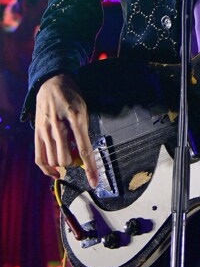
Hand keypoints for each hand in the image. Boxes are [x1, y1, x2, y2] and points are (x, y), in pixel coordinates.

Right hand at [34, 73, 98, 187]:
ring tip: (67, 154)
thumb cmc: (71, 97)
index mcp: (76, 118)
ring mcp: (46, 131)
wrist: (51, 84)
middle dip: (74, 164)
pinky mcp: (37, 133)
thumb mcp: (84, 109)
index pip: (84, 149)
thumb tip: (83, 156)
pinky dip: (47, 169)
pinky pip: (40, 159)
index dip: (90, 168)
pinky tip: (55, 171)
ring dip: (63, 164)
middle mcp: (59, 126)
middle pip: (66, 159)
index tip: (94, 182)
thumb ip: (83, 132)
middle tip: (77, 156)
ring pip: (54, 161)